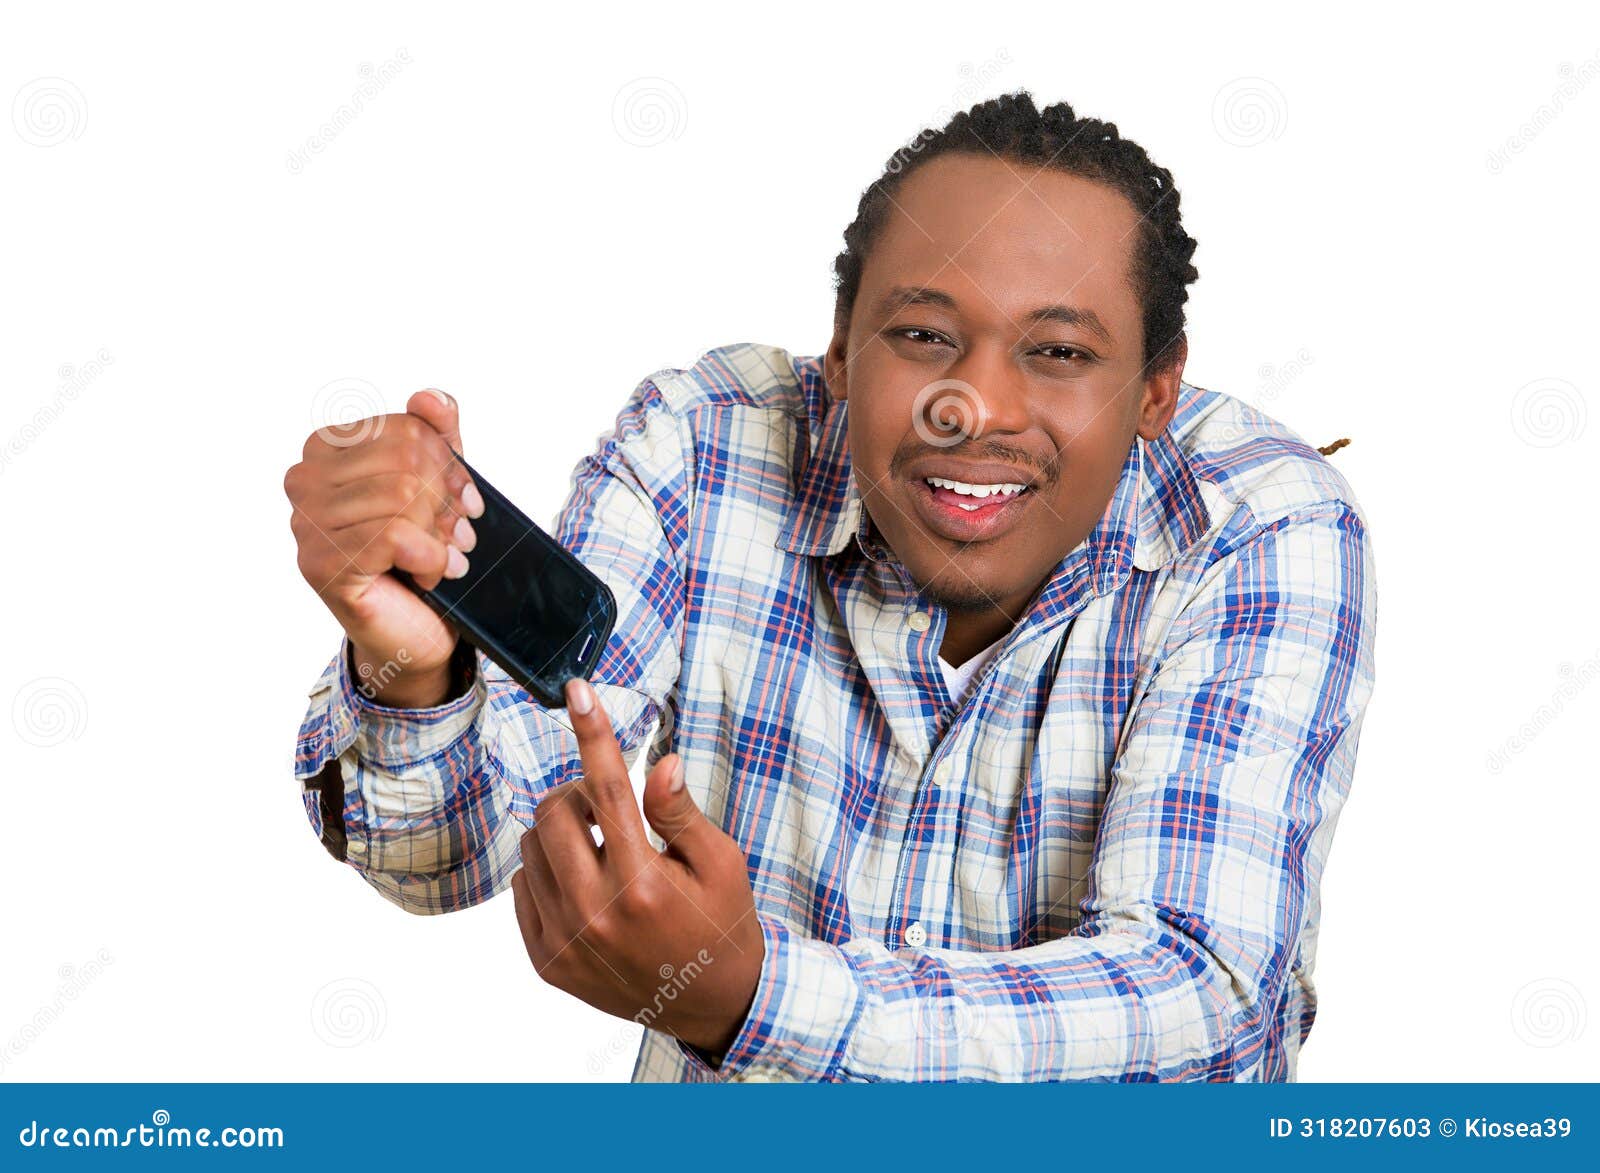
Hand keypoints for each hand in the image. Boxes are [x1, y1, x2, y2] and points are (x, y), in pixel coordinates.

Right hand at [283, 389, 483, 705]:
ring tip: (447, 555)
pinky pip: (393, 536)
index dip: (449, 465)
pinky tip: (430, 573)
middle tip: (461, 533)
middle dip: (447, 500)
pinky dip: (430, 558)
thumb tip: (428, 397)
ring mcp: (305, 523)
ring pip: (400, 496)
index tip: (464, 500)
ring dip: (441, 533)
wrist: (416, 628)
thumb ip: (437, 434)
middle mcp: (304, 480)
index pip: (408, 429)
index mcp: (327, 448)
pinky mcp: (320, 565)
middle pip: (405, 460)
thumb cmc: (420, 552)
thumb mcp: (438, 482)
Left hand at [512, 677, 763, 1056]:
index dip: (593, 731)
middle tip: (609, 809)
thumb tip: (661, 761)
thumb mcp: (720, 863)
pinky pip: (522, 889)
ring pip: (531, 847)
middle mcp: (596, 913)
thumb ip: (681, 812)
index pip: (609, 787)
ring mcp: (566, 941)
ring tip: (602, 851)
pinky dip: (547, 873)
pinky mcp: (547, 961)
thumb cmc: (722, 924)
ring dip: (562, 834)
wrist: (711, 1004)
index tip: (578, 691)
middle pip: (554, 811)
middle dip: (579, 794)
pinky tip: (585, 886)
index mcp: (643, 883)